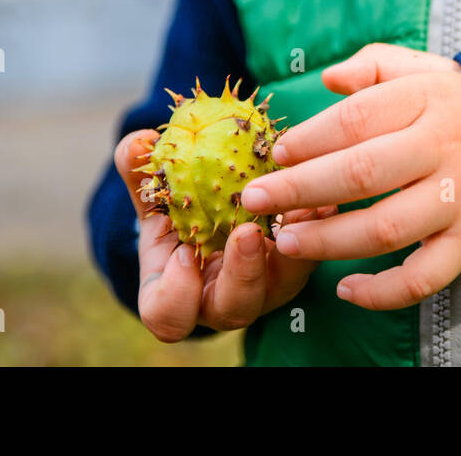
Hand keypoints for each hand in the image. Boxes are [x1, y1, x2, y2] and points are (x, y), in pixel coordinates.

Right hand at [113, 129, 336, 342]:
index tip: (184, 253)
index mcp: (178, 295)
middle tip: (249, 232)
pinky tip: (323, 195)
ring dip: (293, 249)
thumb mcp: (154, 196)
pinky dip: (317, 222)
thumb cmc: (175, 213)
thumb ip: (140, 172)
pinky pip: (313, 251)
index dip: (176, 295)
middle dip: (243, 273)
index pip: (169, 317)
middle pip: (234, 310)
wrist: (215, 211)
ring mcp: (266, 287)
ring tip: (298, 206)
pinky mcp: (298, 265)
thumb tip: (136, 143)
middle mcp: (224, 300)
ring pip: (285, 285)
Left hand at [238, 43, 460, 311]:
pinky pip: (424, 278)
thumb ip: (374, 65)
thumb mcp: (424, 70)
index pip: (357, 119)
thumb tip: (327, 78)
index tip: (275, 154)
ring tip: (285, 241)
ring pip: (385, 229)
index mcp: (427, 100)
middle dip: (300, 189)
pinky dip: (383, 292)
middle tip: (254, 200)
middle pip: (362, 173)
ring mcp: (457, 200)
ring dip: (328, 240)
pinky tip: (345, 288)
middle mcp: (443, 149)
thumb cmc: (459, 106)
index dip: (310, 138)